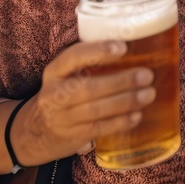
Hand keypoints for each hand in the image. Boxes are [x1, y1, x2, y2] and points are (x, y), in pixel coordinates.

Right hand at [12, 41, 155, 165]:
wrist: (35, 131)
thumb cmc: (62, 93)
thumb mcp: (65, 75)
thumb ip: (89, 63)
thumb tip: (134, 48)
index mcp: (54, 71)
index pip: (73, 57)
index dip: (98, 51)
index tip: (123, 47)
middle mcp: (55, 94)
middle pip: (88, 88)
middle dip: (120, 81)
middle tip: (146, 75)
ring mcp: (62, 117)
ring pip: (96, 110)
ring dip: (125, 102)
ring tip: (148, 94)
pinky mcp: (72, 136)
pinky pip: (99, 128)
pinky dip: (120, 122)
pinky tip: (137, 115)